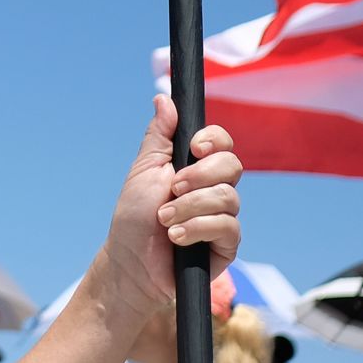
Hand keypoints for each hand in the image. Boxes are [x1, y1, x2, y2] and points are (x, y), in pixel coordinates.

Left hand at [97, 94, 241, 315]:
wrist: (131, 263)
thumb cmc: (134, 217)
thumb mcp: (144, 170)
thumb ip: (159, 137)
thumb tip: (165, 99)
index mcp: (195, 167)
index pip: (222, 143)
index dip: (213, 140)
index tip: (194, 147)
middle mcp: (214, 189)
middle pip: (232, 166)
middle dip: (200, 175)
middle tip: (173, 188)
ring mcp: (223, 216)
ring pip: (228, 198)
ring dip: (190, 206)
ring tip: (164, 218)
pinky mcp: (227, 244)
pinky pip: (227, 227)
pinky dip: (197, 228)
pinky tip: (176, 237)